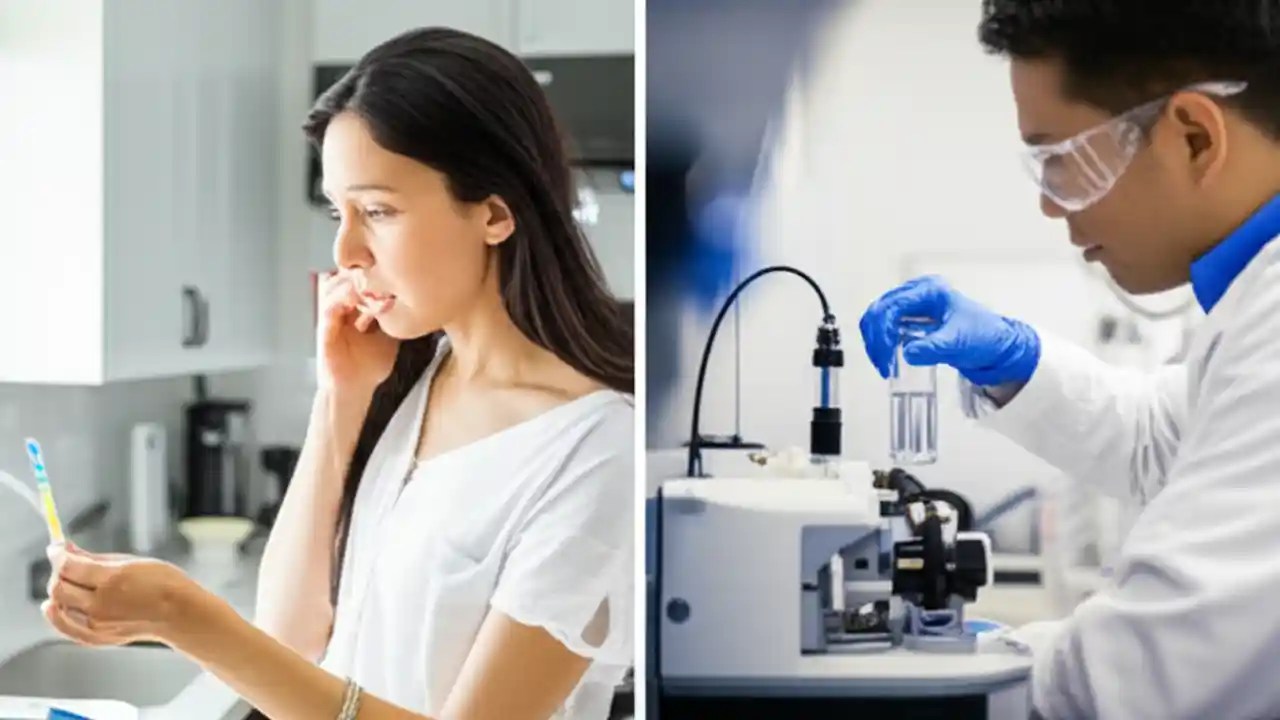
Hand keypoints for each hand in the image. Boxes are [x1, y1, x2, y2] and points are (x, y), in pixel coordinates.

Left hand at [43, 544, 198, 647]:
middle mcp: (100, 604)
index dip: (57, 553)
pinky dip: (56, 615)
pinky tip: (55, 606)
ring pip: (58, 606)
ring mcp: (97, 624)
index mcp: (112, 580)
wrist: (179, 614)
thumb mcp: (131, 561)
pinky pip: (65, 627)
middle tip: (66, 563)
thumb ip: (95, 558)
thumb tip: (68, 550)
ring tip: (70, 582)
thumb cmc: (164, 583)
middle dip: (58, 571)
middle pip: (58, 587)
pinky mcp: (97, 637)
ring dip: (59, 591)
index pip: (68, 566)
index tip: (56, 547)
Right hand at [316, 270, 398, 394]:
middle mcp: (342, 308)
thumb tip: (421, 302)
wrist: (355, 389)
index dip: (373, 270)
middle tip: (381, 269)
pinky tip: (358, 297)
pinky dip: (342, 298)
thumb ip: (400, 318)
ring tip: (371, 280)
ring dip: (352, 281)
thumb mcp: (392, 336)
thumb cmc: (371, 365)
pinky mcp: (324, 328)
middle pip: (346, 276)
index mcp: (356, 308)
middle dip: (363, 270)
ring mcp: (331, 316)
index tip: (393, 269)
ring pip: (336, 285)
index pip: (360, 278)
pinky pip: (330, 305)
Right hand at [858, 275, 1040, 385]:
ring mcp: (912, 305)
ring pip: (877, 319)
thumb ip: (933, 347)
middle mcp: (916, 292)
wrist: (996, 347)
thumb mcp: (958, 342)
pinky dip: (881, 344)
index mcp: (929, 290)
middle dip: (875, 340)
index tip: (886, 359)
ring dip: (875, 343)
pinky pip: (885, 328)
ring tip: (885, 367)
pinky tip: (889, 360)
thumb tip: (907, 352)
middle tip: (883, 366)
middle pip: (878, 311)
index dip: (882, 334)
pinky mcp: (910, 319)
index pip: (891, 307)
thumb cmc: (983, 337)